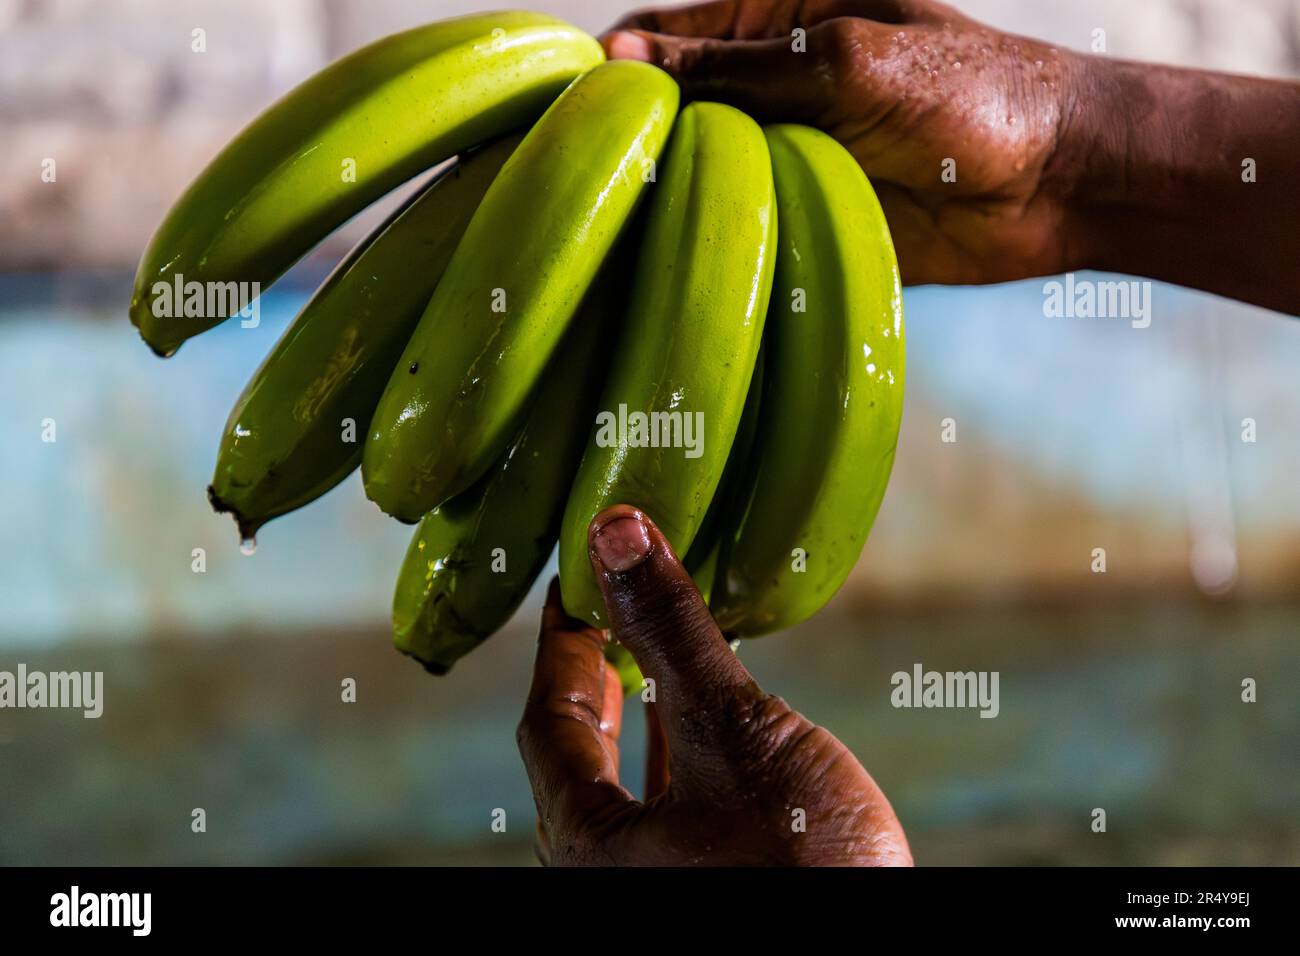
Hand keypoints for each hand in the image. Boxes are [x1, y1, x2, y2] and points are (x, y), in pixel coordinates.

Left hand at [516, 505, 911, 865]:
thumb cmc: (802, 871)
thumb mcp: (736, 735)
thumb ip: (672, 633)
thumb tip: (616, 531)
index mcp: (589, 845)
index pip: (549, 721)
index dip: (560, 645)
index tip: (574, 585)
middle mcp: (610, 874)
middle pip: (579, 758)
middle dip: (593, 680)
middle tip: (604, 614)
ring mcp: (660, 885)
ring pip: (629, 788)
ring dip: (641, 718)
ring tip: (654, 658)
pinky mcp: (711, 886)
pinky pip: (676, 812)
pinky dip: (685, 758)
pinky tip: (717, 732)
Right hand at [605, 0, 1299, 313]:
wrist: (1054, 183)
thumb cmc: (969, 93)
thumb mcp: (847, 61)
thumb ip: (738, 66)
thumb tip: (623, 58)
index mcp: (775, 23)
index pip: (663, 40)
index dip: (610, 71)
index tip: (561, 114)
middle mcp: (767, 91)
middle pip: (669, 114)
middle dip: (629, 144)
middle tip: (575, 185)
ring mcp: (782, 158)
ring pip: (695, 179)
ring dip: (661, 201)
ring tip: (605, 231)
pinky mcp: (799, 220)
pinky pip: (736, 232)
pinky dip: (704, 246)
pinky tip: (662, 265)